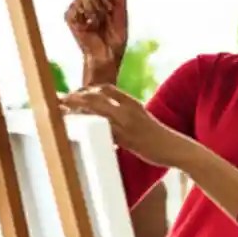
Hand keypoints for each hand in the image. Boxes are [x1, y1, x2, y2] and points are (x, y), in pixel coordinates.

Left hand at [62, 85, 181, 166]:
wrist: (176, 148)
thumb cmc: (158, 138)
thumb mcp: (141, 121)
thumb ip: (124, 117)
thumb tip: (106, 122)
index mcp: (132, 103)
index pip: (106, 88)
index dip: (87, 89)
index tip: (74, 94)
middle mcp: (129, 110)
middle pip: (97, 96)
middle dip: (76, 97)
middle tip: (60, 101)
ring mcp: (128, 124)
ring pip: (97, 112)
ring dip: (77, 111)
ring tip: (62, 112)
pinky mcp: (128, 139)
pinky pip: (104, 131)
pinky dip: (89, 129)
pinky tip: (78, 131)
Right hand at [65, 0, 127, 67]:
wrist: (106, 55)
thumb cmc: (116, 35)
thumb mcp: (120, 10)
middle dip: (106, 1)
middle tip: (108, 16)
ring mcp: (78, 5)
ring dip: (98, 10)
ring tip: (99, 23)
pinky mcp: (70, 15)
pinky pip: (79, 5)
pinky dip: (88, 16)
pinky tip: (90, 26)